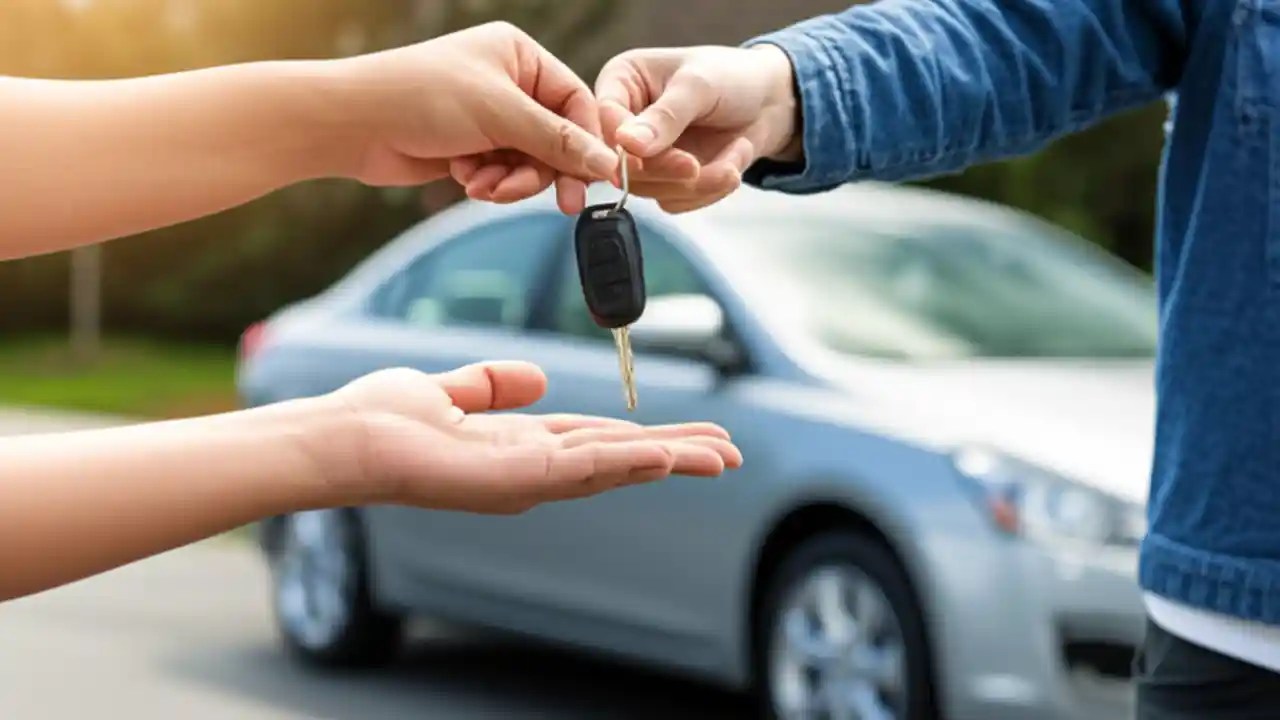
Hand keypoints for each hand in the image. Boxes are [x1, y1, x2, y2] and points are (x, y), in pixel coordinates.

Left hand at [328, 363, 741, 513]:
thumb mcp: (448, 389)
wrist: (343, 436)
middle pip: (619, 459)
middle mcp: (531, 468)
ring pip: (612, 467)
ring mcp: (524, 479)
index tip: (693, 437)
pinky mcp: (512, 481)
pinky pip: (580, 470)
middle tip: (731, 454)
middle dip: (676, 456)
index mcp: (521, 445)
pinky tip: (664, 456)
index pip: (599, 441)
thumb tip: (537, 377)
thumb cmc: (382, 417)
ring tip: (718, 456)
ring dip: (667, 462)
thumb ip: (491, 384)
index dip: (647, 439)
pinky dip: (626, 463)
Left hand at [338, 22, 617, 213]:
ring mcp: (488, 117)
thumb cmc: (421, 97)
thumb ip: (558, 142)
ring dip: (512, 181)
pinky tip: (465, 180)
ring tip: (484, 186)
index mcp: (519, 56)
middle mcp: (508, 83)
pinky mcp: (470, 147)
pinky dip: (489, 183)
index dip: (586, 144)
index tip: (594, 180)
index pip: (576, 103)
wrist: (354, 124)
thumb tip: (609, 164)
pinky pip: (502, 174)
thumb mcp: (501, 115)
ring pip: (528, 163)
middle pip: (555, 139)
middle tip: (560, 203)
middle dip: (543, 170)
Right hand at [595, 45, 801, 212]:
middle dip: (665, 171)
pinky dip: (707, 192)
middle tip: (696, 167)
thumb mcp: (699, 86)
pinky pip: (674, 201)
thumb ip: (665, 117)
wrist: (771, 102)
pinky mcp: (666, 180)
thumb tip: (626, 145)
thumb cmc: (732, 77)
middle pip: (622, 164)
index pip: (604, 118)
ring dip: (694, 186)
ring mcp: (645, 155)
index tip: (645, 156)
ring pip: (649, 190)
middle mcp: (625, 121)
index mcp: (621, 82)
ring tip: (731, 166)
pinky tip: (730, 166)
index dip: (619, 144)